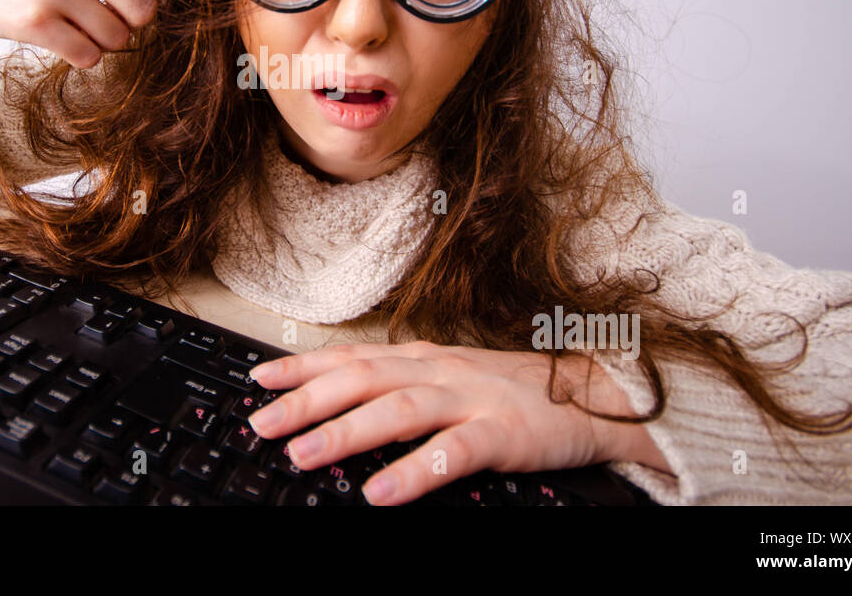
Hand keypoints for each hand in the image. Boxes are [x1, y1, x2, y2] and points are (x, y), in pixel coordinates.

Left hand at [246, 340, 641, 505]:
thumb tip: (340, 411)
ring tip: (304, 455)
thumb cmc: (514, 392)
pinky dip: (414, 472)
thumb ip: (401, 392)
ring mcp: (471, 399)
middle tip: (264, 424)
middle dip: (307, 401)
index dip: (302, 367)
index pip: (351, 358)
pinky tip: (382, 493)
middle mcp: (439, 371)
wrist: (594, 393)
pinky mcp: (502, 432)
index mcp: (422, 359)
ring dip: (346, 433)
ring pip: (397, 410)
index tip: (257, 380)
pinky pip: (452, 453)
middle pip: (362, 380)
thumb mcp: (449, 381)